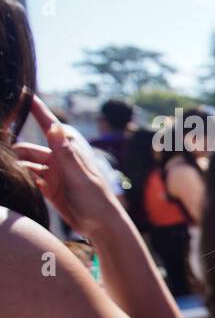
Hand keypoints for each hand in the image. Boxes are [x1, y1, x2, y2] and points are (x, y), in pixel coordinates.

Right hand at [12, 95, 121, 234]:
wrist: (101, 225)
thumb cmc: (97, 198)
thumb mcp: (80, 175)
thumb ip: (65, 153)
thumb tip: (55, 126)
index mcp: (69, 149)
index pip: (49, 124)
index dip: (36, 109)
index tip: (23, 92)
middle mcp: (58, 157)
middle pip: (27, 147)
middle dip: (12, 146)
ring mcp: (51, 172)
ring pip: (24, 163)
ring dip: (13, 164)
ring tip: (2, 166)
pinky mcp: (46, 186)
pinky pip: (27, 177)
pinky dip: (18, 177)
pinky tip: (10, 179)